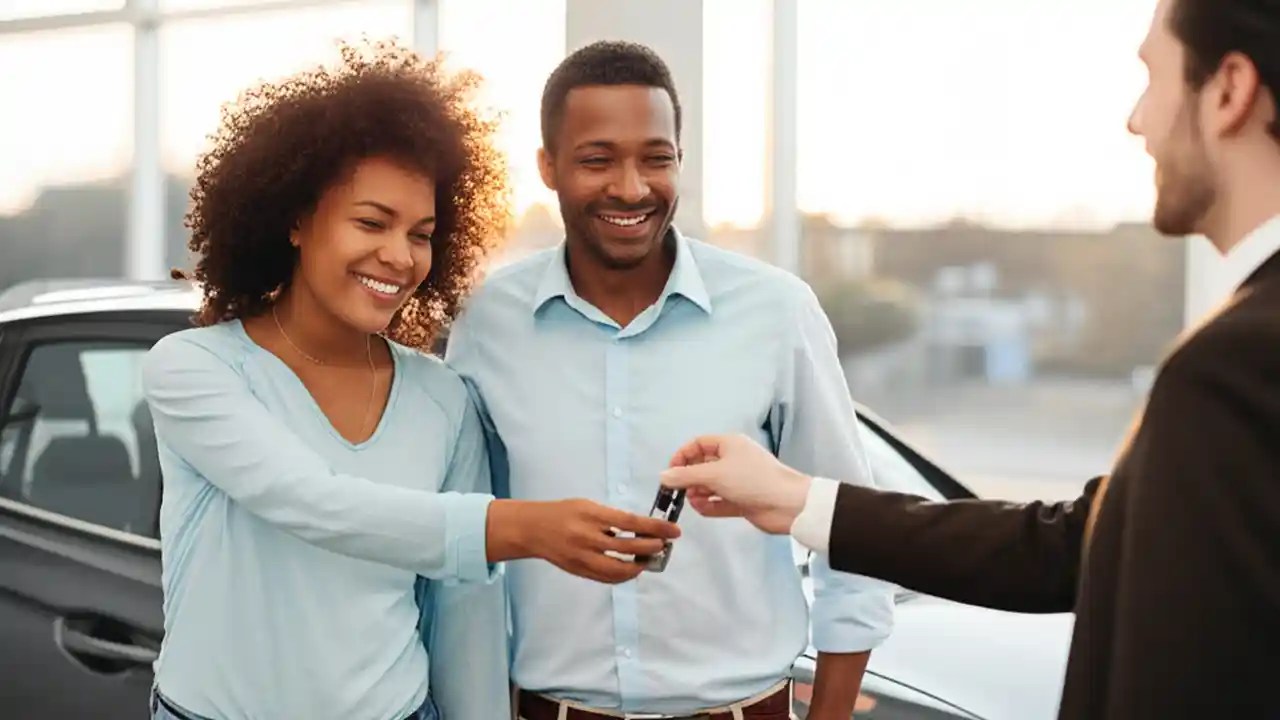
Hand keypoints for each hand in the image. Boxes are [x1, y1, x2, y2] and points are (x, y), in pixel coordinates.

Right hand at [487, 499, 679, 583]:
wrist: (533, 529)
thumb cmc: (563, 513)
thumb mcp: (588, 506)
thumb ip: (611, 518)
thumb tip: (641, 531)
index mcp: (591, 515)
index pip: (631, 523)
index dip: (656, 528)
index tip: (674, 531)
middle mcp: (587, 537)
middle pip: (628, 548)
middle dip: (652, 548)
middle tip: (664, 544)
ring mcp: (582, 557)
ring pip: (619, 569)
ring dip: (639, 566)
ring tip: (649, 559)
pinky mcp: (579, 571)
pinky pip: (607, 578)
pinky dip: (623, 575)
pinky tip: (631, 568)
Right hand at [660, 434, 811, 534]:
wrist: (787, 504)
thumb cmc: (753, 480)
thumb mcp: (715, 474)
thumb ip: (686, 476)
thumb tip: (663, 476)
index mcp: (729, 445)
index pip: (699, 444)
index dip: (683, 456)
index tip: (671, 471)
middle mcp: (733, 461)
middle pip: (702, 466)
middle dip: (689, 478)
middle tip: (679, 490)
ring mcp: (738, 482)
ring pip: (709, 485)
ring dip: (698, 493)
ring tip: (694, 500)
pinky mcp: (742, 500)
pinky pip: (719, 502)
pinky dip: (709, 505)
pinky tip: (703, 508)